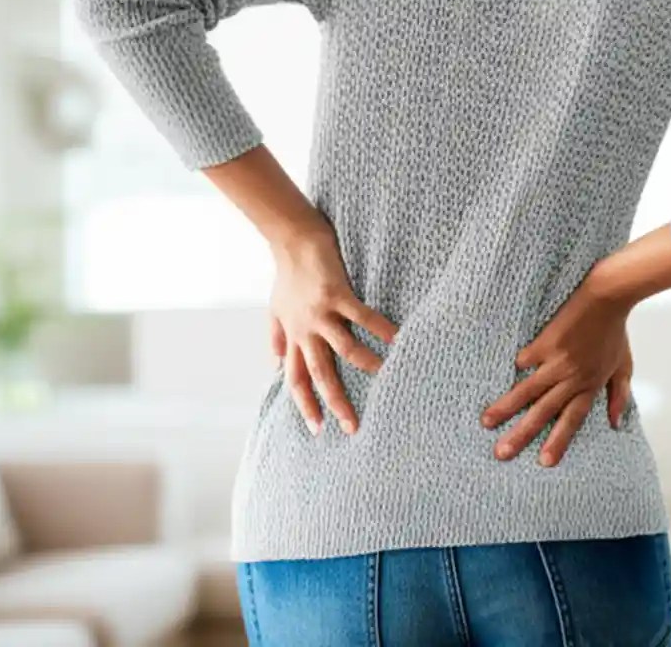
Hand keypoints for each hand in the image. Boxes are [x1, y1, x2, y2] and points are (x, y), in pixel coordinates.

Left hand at [269, 225, 397, 435]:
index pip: (296, 379)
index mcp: (294, 338)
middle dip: (336, 402)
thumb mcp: (275, 311)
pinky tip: (397, 339)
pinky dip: (380, 329)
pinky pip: (361, 317)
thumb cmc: (288, 276)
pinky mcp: (336, 294)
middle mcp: (305, 332)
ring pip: (343, 350)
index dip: (305, 405)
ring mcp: (321, 314)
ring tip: (386, 378)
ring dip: (366, 365)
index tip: (317, 429)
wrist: (291, 241)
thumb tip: (273, 366)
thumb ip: (276, 339)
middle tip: (352, 427)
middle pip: (320, 375)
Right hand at [480, 275, 635, 466]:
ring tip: (487, 423)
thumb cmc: (615, 332)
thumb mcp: (624, 367)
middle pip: (544, 413)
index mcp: (590, 385)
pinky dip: (517, 367)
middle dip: (522, 435)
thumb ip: (620, 395)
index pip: (572, 420)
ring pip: (528, 391)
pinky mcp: (544, 343)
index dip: (559, 441)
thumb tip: (616, 423)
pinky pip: (526, 360)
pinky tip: (499, 377)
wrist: (606, 298)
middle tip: (502, 453)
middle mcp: (571, 378)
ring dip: (506, 408)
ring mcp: (556, 361)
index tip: (544, 462)